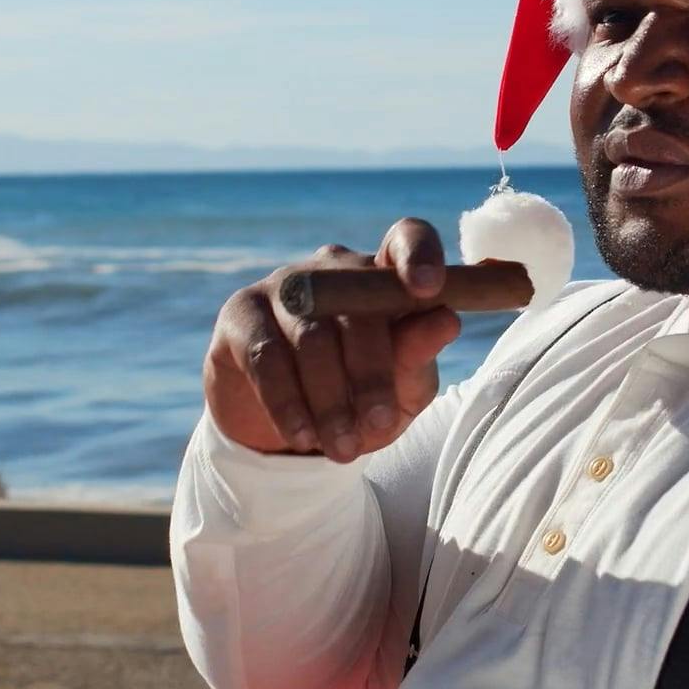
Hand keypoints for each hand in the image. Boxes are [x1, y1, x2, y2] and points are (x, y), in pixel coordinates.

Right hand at [203, 218, 463, 462]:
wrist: (292, 430)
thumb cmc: (361, 399)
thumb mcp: (401, 390)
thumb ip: (418, 356)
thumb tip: (446, 321)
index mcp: (385, 277)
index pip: (406, 239)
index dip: (419, 255)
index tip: (429, 289)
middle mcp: (335, 270)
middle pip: (359, 305)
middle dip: (372, 374)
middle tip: (378, 426)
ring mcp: (284, 285)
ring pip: (312, 336)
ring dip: (331, 400)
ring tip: (344, 449)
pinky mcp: (241, 312)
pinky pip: (266, 356)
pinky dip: (287, 402)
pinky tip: (302, 435)